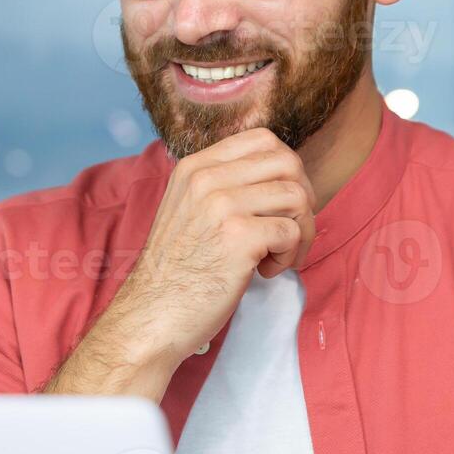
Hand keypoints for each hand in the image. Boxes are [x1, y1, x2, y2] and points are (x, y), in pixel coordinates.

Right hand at [43, 126, 315, 398]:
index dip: (285, 170)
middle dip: (302, 199)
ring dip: (300, 230)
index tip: (278, 204)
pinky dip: (289, 256)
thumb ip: (222, 186)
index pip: (262, 138)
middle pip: (288, 162)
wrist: (152, 315)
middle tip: (287, 231)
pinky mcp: (238, 237)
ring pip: (297, 195)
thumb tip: (282, 177)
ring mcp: (221, 204)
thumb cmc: (177, 272)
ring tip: (278, 256)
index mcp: (194, 167)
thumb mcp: (189, 210)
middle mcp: (205, 178)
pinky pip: (291, 231)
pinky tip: (265, 272)